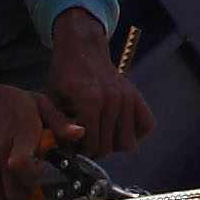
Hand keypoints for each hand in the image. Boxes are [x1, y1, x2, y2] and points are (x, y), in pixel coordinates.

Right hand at [0, 76, 60, 184]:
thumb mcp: (37, 103)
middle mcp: (0, 148)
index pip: (25, 163)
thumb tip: (79, 134)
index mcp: (20, 132)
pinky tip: (5, 192)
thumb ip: (59, 122)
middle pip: (14, 189)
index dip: (35, 174)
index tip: (42, 169)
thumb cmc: (3, 101)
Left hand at [45, 16, 157, 158]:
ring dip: (114, 145)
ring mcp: (127, 97)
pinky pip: (146, 125)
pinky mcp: (136, 95)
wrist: (81, 47)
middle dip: (95, 151)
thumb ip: (60, 125)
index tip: (74, 150)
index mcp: (91, 100)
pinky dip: (135, 132)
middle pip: (108, 145)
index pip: (91, 143)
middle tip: (85, 147)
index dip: (80, 152)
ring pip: (128, 141)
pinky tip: (118, 129)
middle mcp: (113, 99)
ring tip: (101, 138)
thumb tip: (68, 149)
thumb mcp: (54, 99)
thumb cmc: (65, 73)